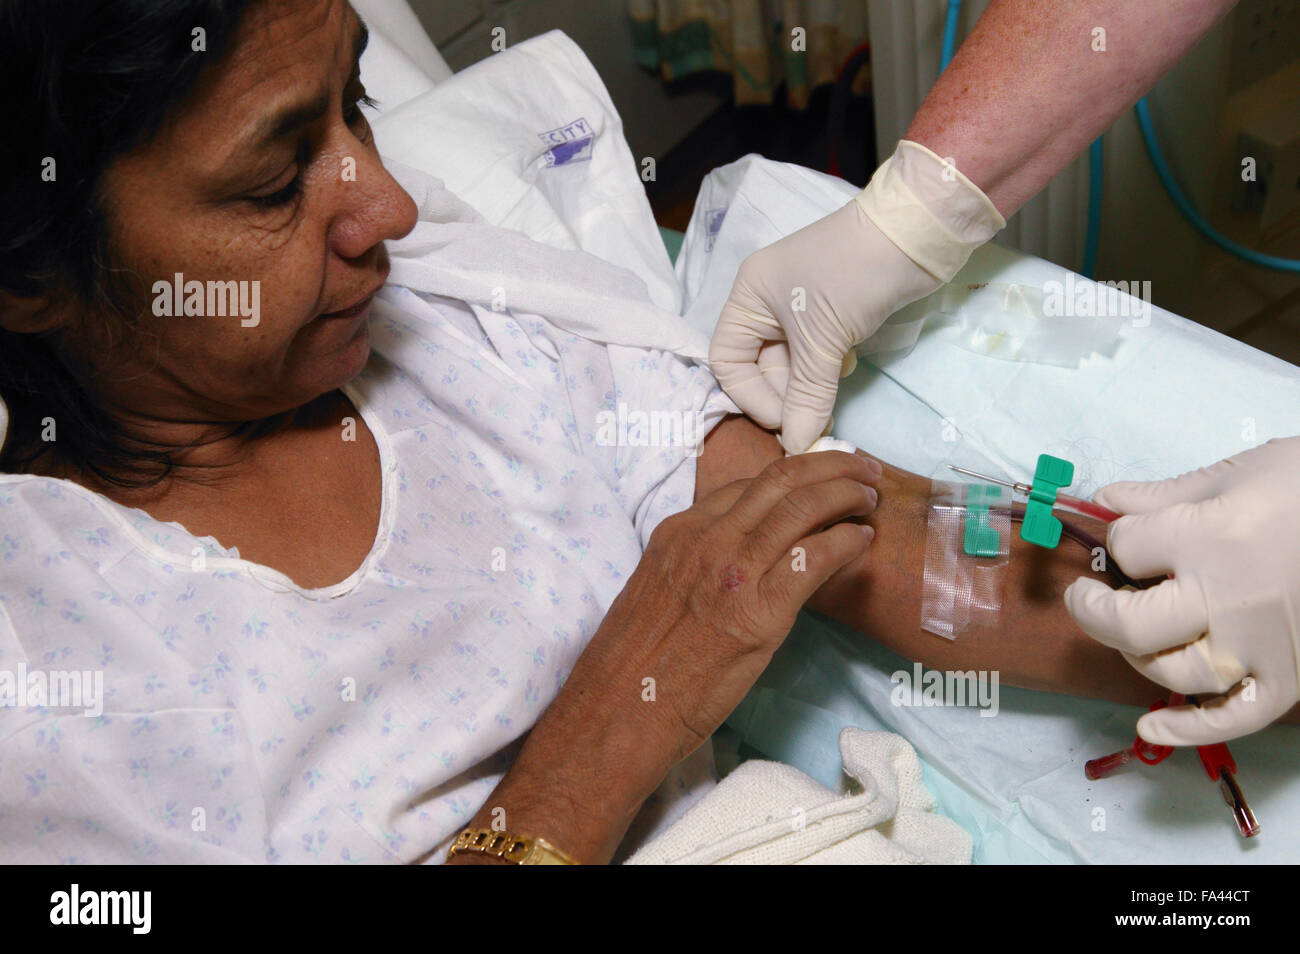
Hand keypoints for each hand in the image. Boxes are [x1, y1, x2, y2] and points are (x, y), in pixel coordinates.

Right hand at [612, 449, 881, 761]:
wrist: (621, 708)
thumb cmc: (636, 663)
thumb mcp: (658, 587)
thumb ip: (696, 561)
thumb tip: (741, 557)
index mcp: (679, 531)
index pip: (748, 485)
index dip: (793, 474)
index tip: (820, 476)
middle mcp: (707, 539)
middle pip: (781, 479)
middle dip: (832, 466)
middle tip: (864, 470)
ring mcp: (733, 572)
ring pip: (803, 507)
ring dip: (847, 495)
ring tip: (871, 499)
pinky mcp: (760, 612)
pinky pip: (816, 557)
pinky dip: (847, 541)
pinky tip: (861, 542)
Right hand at [708, 140, 1004, 454]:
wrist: (916, 232)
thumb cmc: (855, 275)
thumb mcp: (823, 338)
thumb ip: (807, 395)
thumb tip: (796, 447)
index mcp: (749, 296)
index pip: (727, 360)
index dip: (751, 396)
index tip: (784, 420)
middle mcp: (768, 303)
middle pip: (761, 367)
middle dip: (786, 398)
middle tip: (815, 426)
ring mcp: (802, 309)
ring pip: (793, 366)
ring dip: (809, 391)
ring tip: (831, 411)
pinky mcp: (833, 316)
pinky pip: (818, 358)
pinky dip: (828, 375)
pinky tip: (848, 373)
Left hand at [1065, 437, 1299, 745]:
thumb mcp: (1239, 472)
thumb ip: (1165, 492)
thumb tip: (1103, 500)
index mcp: (1211, 536)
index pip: (1126, 547)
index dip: (1119, 538)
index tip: (1132, 532)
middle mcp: (1228, 597)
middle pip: (1130, 623)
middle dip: (1094, 609)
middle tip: (1088, 595)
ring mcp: (1260, 644)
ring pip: (1169, 670)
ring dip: (1136, 655)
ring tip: (1130, 633)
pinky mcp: (1290, 677)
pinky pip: (1233, 718)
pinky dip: (1188, 728)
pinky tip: (1153, 725)